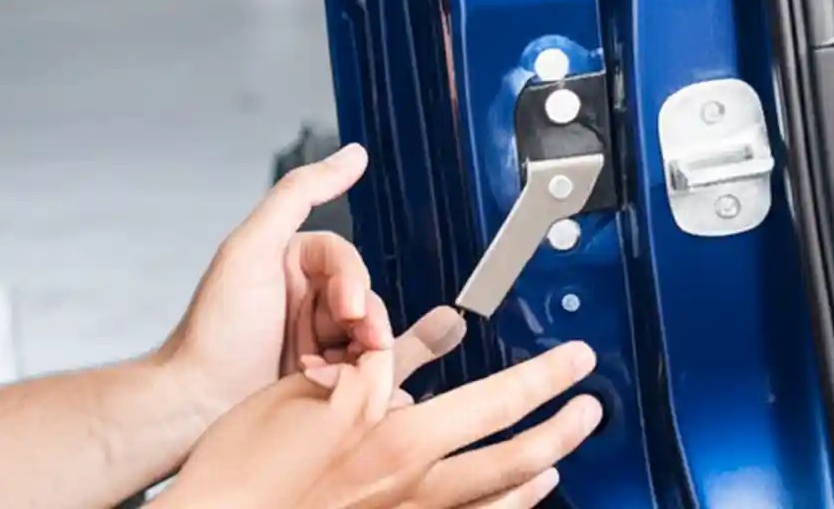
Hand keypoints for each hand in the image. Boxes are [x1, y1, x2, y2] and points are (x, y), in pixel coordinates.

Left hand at [156, 144, 393, 424]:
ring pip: (369, 337)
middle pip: (364, 298)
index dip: (354, 283)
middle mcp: (305, 299)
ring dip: (364, 356)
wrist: (194, 406)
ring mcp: (314, 341)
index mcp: (291, 263)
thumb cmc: (216, 331)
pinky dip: (361, 381)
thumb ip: (301, 192)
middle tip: (363, 347)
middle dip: (366, 322)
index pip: (345, 261)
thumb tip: (355, 154)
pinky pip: (361, 372)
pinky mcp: (321, 380)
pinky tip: (346, 392)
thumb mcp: (252, 247)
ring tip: (342, 378)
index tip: (349, 312)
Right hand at [156, 335, 601, 508]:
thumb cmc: (243, 470)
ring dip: (541, 471)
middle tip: (591, 406)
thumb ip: (376, 368)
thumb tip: (425, 341)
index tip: (575, 360)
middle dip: (564, 426)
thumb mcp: (305, 393)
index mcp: (395, 438)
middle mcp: (414, 488)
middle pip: (516, 456)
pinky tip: (520, 498)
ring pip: (501, 501)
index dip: (546, 375)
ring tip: (562, 452)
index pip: (496, 398)